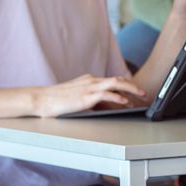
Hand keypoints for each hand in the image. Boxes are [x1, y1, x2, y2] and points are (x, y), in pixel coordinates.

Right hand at [33, 75, 147, 117]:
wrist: (40, 99)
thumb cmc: (56, 100)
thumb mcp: (78, 97)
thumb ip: (93, 99)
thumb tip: (108, 106)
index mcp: (90, 80)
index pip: (113, 80)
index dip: (128, 85)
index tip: (137, 91)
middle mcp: (91, 81)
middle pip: (119, 79)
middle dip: (134, 86)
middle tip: (145, 93)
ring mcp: (88, 87)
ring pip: (116, 84)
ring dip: (131, 89)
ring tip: (141, 96)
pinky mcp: (85, 96)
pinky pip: (106, 94)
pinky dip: (117, 97)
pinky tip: (125, 101)